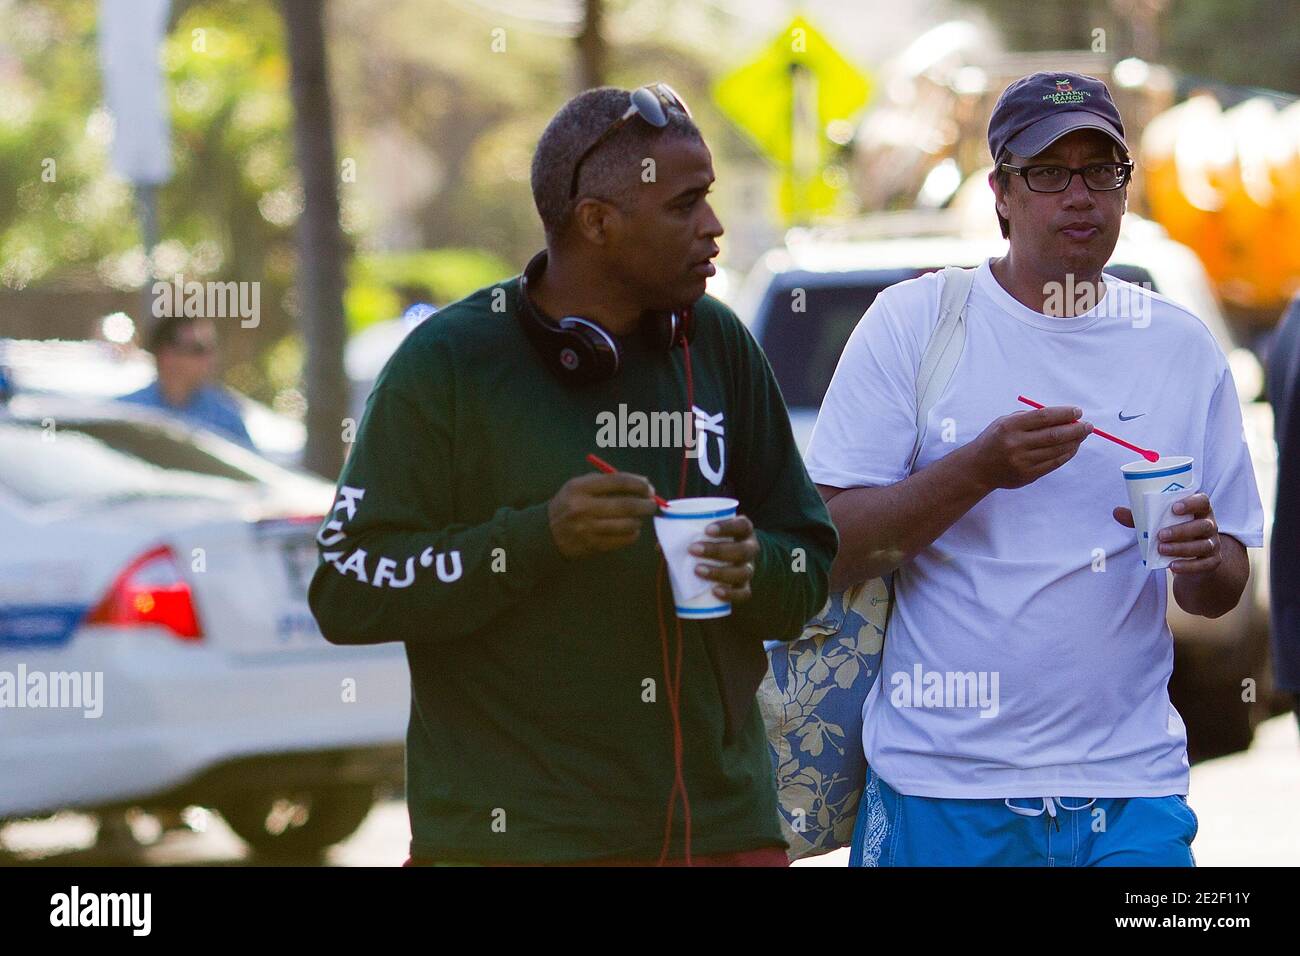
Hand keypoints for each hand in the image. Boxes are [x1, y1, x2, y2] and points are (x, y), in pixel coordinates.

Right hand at [548, 471, 657, 558]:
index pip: (617, 482)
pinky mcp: (593, 545)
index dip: (638, 483)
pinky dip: (632, 534)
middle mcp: (583, 508)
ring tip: (638, 517)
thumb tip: (642, 484)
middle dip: (645, 504)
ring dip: (639, 520)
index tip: (648, 487)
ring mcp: (588, 529)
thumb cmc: (569, 504)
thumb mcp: (579, 486)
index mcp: (580, 488)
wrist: (546, 533)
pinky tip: (630, 530)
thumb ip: (607, 482)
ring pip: (627, 524)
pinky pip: (623, 540)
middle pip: (626, 505)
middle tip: (652, 504)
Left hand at [688, 515, 758, 603]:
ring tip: (697, 570)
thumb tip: (659, 547)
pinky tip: (715, 592)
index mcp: (743, 530)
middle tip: (693, 549)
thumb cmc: (712, 542)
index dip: (727, 527)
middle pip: (742, 550)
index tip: (706, 530)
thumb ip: (683, 535)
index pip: (742, 525)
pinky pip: (744, 593)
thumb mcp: (703, 533)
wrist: (730, 560)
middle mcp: (750, 549)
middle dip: (717, 550)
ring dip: (720, 572)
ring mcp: (749, 569)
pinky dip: (730, 594)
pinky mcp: (745, 587)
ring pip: (743, 572)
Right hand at [968, 404, 1092, 490]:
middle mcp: (1016, 444)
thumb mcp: (1005, 422)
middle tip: (1088, 425)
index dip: (1063, 413)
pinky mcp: (1027, 475)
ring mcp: (1022, 461)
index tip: (1077, 411)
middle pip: (1054, 435)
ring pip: (1056, 450)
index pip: (1043, 417)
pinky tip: (1072, 448)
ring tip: (1082, 435)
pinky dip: (1066, 454)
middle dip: (1075, 429)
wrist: (978, 468)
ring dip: (1074, 442)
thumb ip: (1029, 418)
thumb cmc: (994, 440)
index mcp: (1010, 426)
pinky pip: (1053, 463)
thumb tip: (1062, 417)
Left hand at [1113, 493, 1220, 574]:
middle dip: (1182, 531)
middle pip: (1203, 526)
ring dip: (1181, 548)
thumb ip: (1138, 517)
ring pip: (1203, 545)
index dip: (1191, 503)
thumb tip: (1116, 511)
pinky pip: (1204, 564)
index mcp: (1199, 510)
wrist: (1191, 557)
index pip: (1203, 501)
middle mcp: (1210, 525)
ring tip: (1161, 549)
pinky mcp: (1212, 561)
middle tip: (1160, 535)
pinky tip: (1172, 566)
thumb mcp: (1157, 523)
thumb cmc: (1173, 531)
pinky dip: (1188, 566)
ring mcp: (1213, 544)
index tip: (1174, 508)